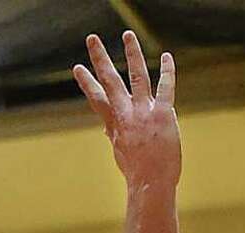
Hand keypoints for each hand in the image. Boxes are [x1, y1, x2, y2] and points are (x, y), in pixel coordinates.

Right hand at [74, 33, 179, 189]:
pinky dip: (167, 71)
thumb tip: (107, 128)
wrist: (151, 185)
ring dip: (132, 53)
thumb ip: (115, 136)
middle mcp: (127, 115)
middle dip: (100, 59)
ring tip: (127, 35)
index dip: (87, 83)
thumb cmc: (138, 174)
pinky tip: (167, 56)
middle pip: (110, 81)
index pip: (97, 99)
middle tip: (92, 39)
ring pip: (137, 76)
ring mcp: (144, 113)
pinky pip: (165, 87)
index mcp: (115, 125)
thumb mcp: (121, 154)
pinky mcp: (163, 115)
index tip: (77, 68)